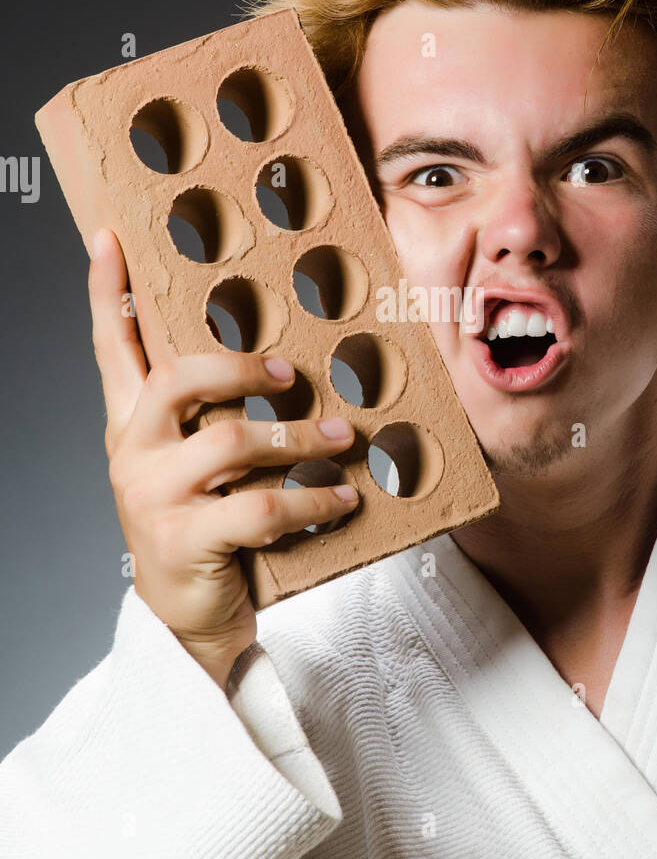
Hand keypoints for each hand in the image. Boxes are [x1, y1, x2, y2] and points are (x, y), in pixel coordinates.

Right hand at [88, 228, 358, 688]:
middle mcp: (131, 453)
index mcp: (131, 426)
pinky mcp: (184, 541)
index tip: (111, 237)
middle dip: (240, 367)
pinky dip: (311, 500)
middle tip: (292, 374)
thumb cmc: (204, 528)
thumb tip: (283, 362)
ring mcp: (152, 497)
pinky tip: (342, 498)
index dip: (110, 292)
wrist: (188, 621)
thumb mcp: (198, 466)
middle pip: (176, 379)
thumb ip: (216, 417)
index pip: (112, 347)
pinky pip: (261, 507)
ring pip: (231, 441)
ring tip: (344, 440)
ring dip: (300, 438)